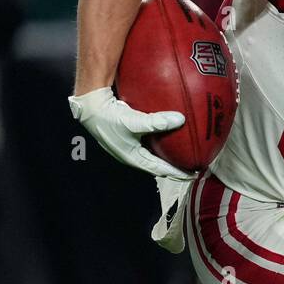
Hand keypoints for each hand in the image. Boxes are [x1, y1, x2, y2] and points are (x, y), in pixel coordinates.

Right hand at [68, 86, 189, 179]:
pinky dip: (159, 145)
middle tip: (190, 168)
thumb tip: (181, 119)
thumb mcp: (135, 122)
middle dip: (174, 168)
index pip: (160, 169)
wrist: (91, 107)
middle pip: (157, 166)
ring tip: (181, 156)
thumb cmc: (110, 118)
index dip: (177, 173)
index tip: (192, 175)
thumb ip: (158, 122)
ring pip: (152, 156)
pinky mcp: (128, 136)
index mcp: (133, 158)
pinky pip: (148, 144)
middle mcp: (132, 155)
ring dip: (166, 157)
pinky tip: (167, 138)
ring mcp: (129, 146)